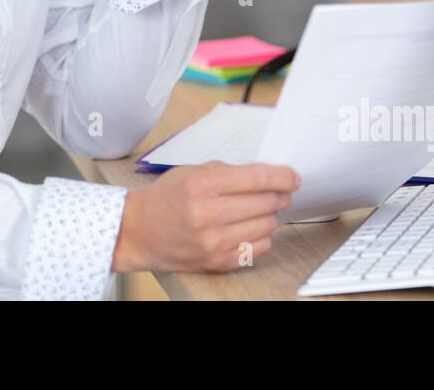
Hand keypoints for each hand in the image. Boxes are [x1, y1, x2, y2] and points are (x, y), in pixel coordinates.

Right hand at [111, 162, 299, 273]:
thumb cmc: (167, 199)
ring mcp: (215, 241)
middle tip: (278, 192)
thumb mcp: (191, 172)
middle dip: (278, 195)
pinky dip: (261, 235)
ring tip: (258, 209)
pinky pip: (259, 247)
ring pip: (267, 225)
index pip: (257, 178)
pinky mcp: (219, 261)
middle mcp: (209, 214)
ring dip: (269, 215)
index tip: (292, 177)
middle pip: (267, 202)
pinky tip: (249, 227)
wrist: (141, 231)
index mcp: (202, 185)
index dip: (282, 176)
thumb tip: (267, 176)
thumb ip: (228, 172)